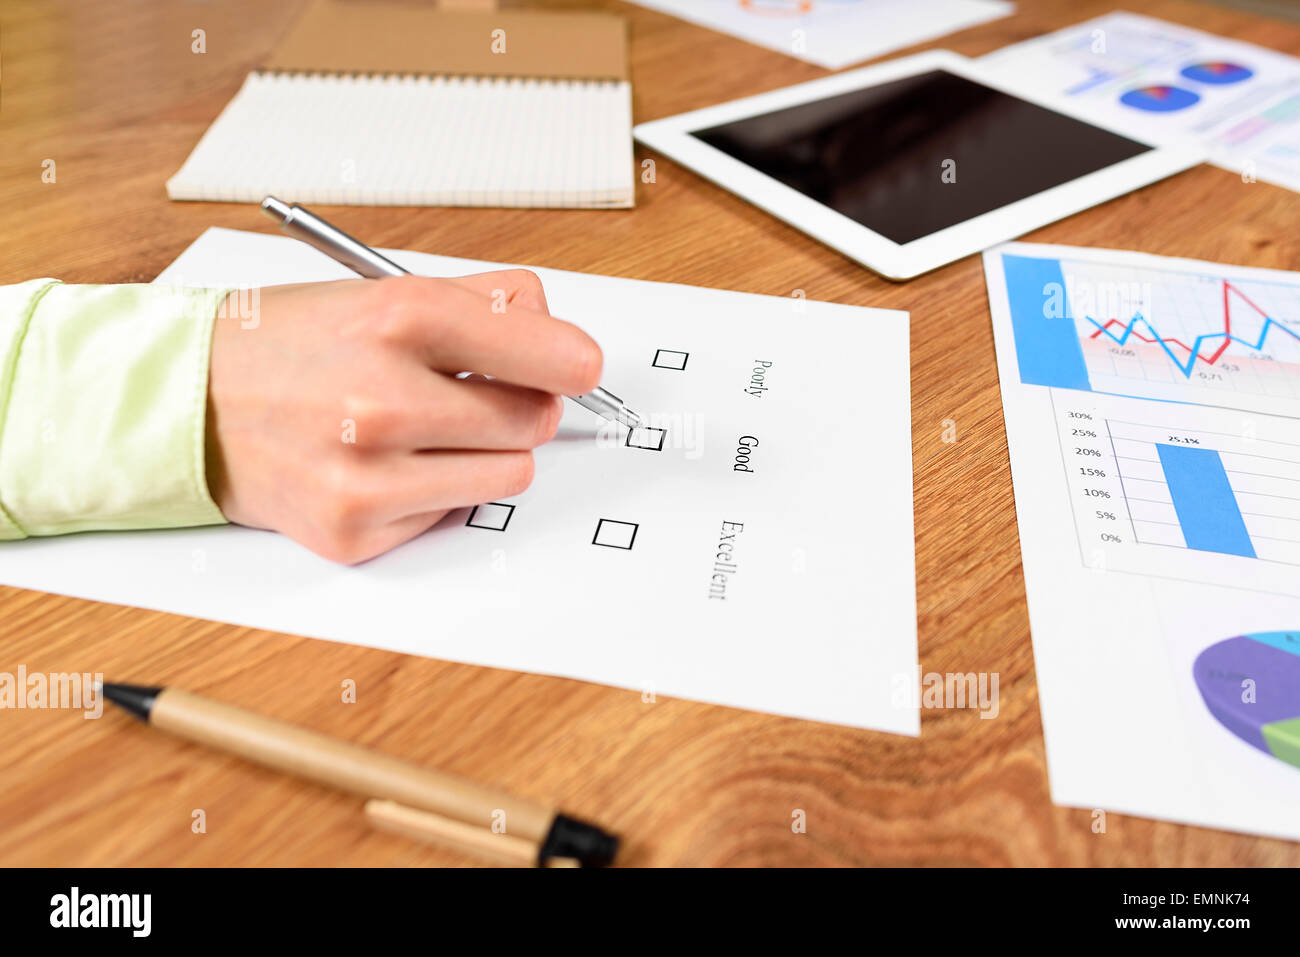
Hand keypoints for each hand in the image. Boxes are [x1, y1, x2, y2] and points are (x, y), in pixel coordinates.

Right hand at [205, 270, 601, 563]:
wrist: (186, 401)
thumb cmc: (291, 344)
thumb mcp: (380, 292)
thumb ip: (483, 301)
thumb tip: (558, 332)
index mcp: (399, 319)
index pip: (547, 354)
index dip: (572, 362)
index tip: (576, 367)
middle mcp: (382, 399)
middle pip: (535, 420)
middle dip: (518, 405)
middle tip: (472, 394)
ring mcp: (366, 474)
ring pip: (510, 475)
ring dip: (486, 454)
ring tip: (426, 430)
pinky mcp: (353, 530)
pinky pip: (453, 514)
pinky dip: (434, 491)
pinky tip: (382, 464)